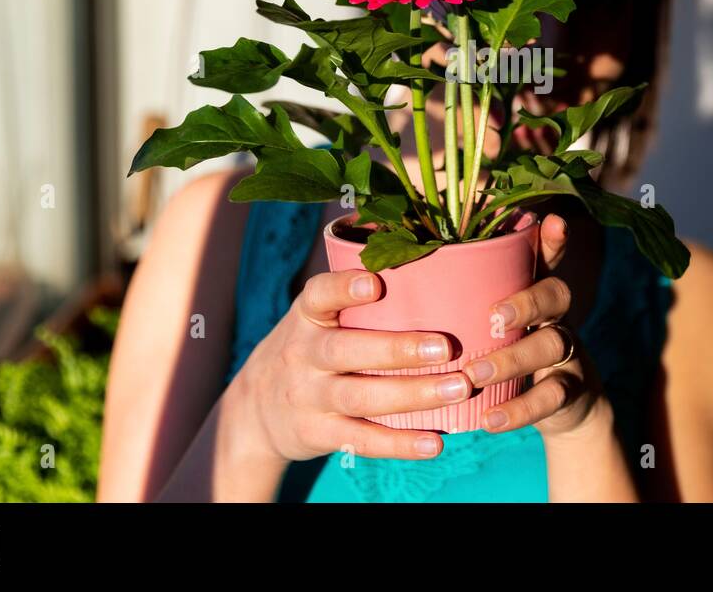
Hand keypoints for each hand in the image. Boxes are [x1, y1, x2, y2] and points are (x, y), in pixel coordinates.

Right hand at [231, 269, 472, 462]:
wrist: (254, 411)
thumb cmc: (308, 350)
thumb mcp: (315, 320)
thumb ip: (353, 300)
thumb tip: (430, 269)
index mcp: (307, 317)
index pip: (319, 295)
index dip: (344, 287)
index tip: (375, 284)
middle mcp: (304, 354)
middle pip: (347, 350)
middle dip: (398, 349)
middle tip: (445, 347)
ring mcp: (310, 397)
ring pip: (361, 396)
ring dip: (413, 394)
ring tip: (458, 389)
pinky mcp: (319, 434)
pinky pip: (361, 440)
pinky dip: (399, 443)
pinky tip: (434, 443)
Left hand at [463, 214, 606, 438]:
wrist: (560, 406)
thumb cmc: (505, 351)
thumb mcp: (487, 322)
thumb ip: (458, 299)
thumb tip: (395, 272)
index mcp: (532, 290)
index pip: (544, 258)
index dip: (550, 240)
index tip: (550, 221)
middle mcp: (555, 315)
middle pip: (555, 295)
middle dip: (527, 302)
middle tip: (495, 315)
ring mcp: (568, 351)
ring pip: (552, 344)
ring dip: (513, 359)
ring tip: (475, 374)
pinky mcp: (570, 390)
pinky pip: (552, 397)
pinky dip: (521, 409)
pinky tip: (491, 420)